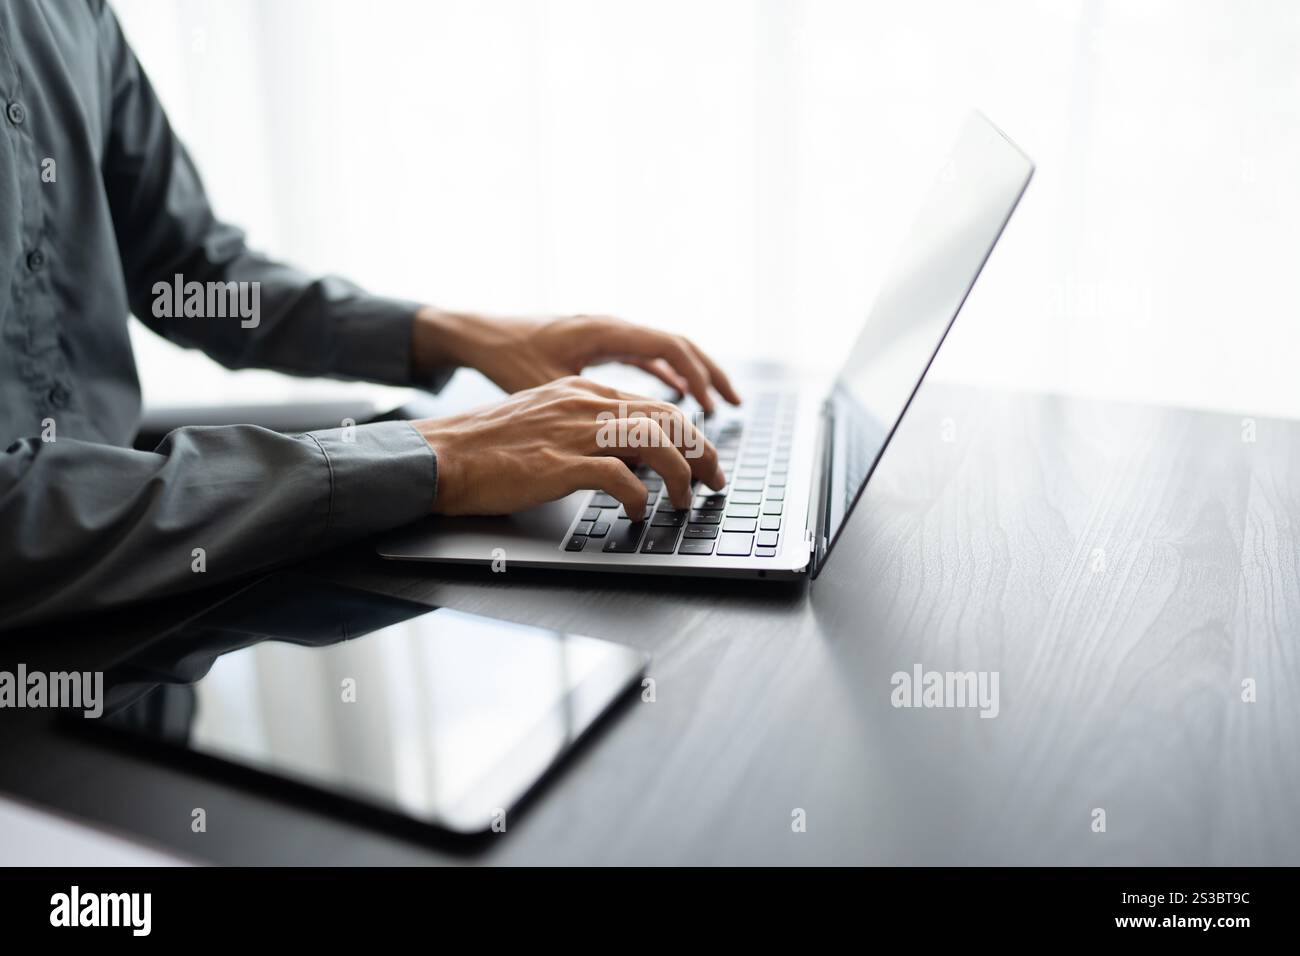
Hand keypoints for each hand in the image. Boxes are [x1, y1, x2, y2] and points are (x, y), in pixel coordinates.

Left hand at [413, 308, 741, 413]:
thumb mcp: (548, 388)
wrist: (477, 332)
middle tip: (734, 404)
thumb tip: (630, 450)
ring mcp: (607, 333)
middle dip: (709, 375)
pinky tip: (676, 396)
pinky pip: (644, 357)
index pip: (669, 346)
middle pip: (677, 345)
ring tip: (716, 404)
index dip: (697, 375)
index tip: (712, 406)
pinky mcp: (599, 344)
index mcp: (606, 330)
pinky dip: (666, 375)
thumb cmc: (506, 355)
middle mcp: (613, 326)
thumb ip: (589, 414)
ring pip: (663, 351)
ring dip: (692, 375)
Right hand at [413, 376, 725, 515]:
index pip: (655, 405)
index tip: (703, 460)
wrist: (442, 454)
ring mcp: (573, 432)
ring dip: (681, 476)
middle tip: (714, 481)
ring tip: (685, 501)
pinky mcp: (559, 463)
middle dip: (701, 452)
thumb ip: (587, 428)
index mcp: (583, 392)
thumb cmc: (488, 447)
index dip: (690, 434)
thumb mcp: (546, 420)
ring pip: (654, 443)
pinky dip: (640, 497)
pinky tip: (639, 513)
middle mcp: (584, 405)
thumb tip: (631, 455)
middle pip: (667, 420)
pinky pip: (620, 476)